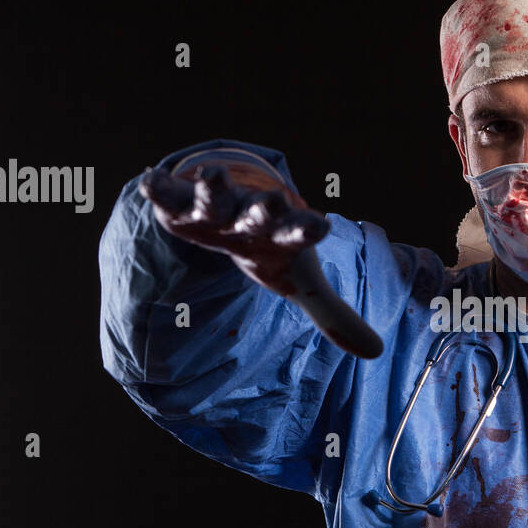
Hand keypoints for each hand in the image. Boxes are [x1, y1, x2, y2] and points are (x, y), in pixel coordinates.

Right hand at [139, 162, 382, 358]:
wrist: (232, 206)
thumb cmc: (270, 248)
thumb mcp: (300, 281)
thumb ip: (333, 314)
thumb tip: (376, 353)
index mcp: (282, 233)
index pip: (301, 230)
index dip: (308, 229)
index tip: (323, 226)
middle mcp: (251, 215)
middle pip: (260, 211)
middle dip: (266, 207)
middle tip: (275, 199)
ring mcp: (217, 206)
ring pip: (216, 196)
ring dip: (214, 187)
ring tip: (212, 175)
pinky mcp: (181, 203)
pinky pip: (169, 194)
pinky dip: (160, 188)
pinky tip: (152, 180)